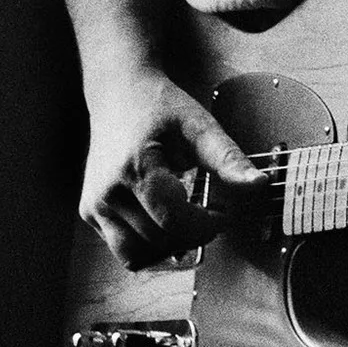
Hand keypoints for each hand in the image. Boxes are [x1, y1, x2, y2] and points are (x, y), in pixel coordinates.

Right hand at [79, 64, 266, 269]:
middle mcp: (108, 192)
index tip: (223, 214)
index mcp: (135, 168)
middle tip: (210, 215)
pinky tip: (164, 223)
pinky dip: (148, 245)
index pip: (173, 221)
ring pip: (137, 254)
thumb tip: (258, 184)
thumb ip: (227, 158)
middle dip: (192, 235)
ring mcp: (94, 205)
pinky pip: (123, 248)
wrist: (119, 92)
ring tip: (186, 221)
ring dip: (169, 247)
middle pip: (158, 240)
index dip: (205, 226)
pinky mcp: (89, 212)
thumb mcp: (198, 125)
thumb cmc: (159, 106)